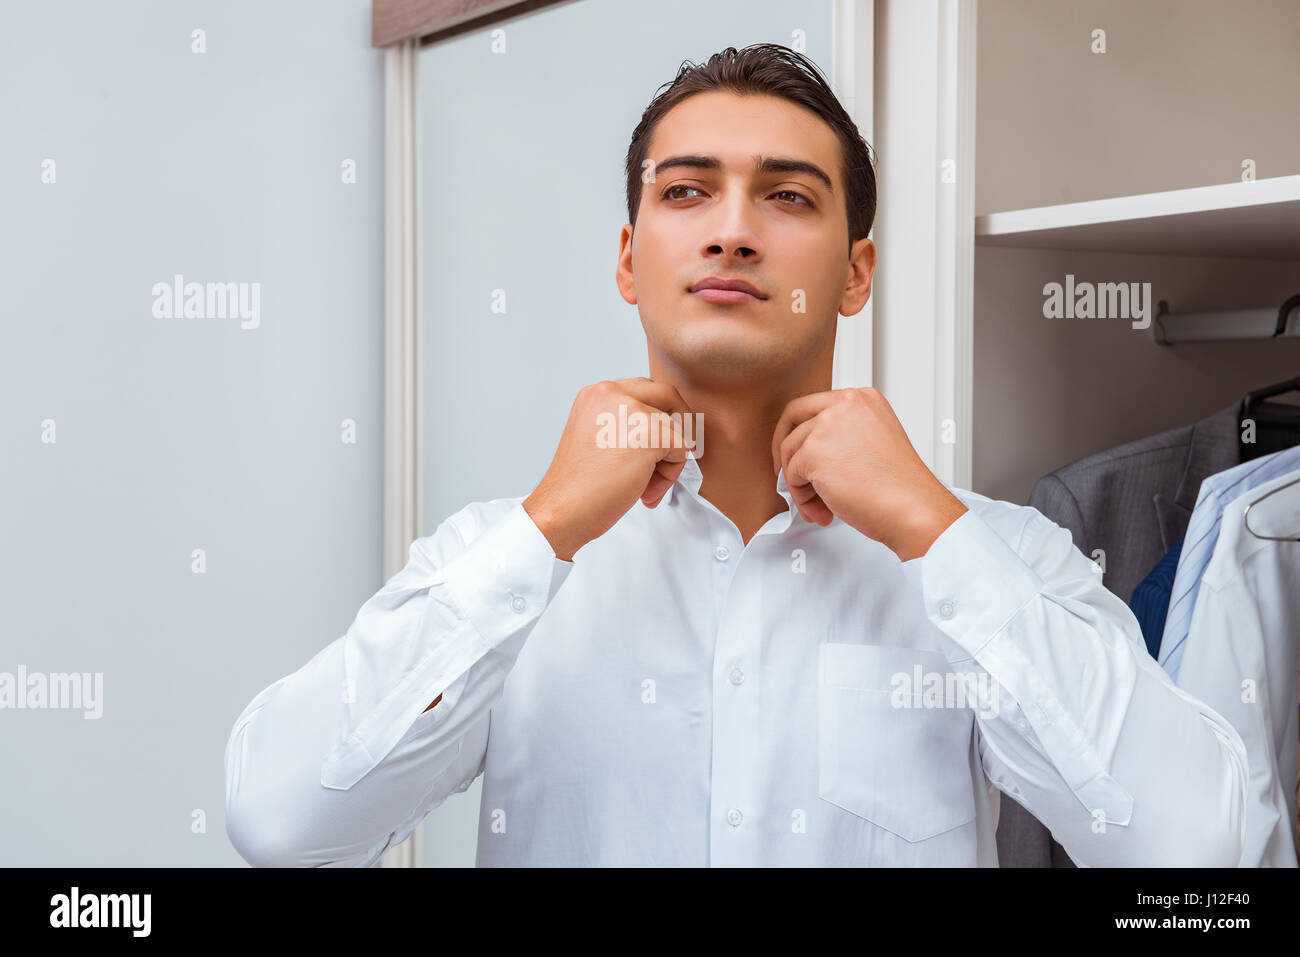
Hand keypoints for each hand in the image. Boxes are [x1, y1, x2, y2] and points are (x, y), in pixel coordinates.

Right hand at [524, 378, 694, 560]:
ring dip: (667, 462)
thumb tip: (667, 432)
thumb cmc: (579, 485)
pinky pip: (682, 449)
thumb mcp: (598, 437)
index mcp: (597, 394)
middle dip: (678, 425)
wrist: (564, 509)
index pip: (644, 391)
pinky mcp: (650, 432)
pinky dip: (670, 474)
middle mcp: (612, 393)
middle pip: (667, 395)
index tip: (656, 445)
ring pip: (676, 429)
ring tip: (642, 487)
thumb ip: (626, 424)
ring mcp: (632, 410)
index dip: (657, 418)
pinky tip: (644, 490)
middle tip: (672, 453)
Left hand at [770, 387, 967, 560]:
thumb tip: (808, 454)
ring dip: (800, 485)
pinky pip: (791, 477)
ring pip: (790, 453)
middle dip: (783, 448)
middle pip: (793, 417)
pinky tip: (824, 511)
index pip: (816, 405)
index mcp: (863, 399)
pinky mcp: (813, 451)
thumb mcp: (873, 442)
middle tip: (786, 473)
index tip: (799, 451)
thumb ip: (842, 437)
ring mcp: (827, 425)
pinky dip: (802, 499)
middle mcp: (845, 404)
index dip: (801, 430)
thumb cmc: (900, 487)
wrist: (912, 508)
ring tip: (822, 507)